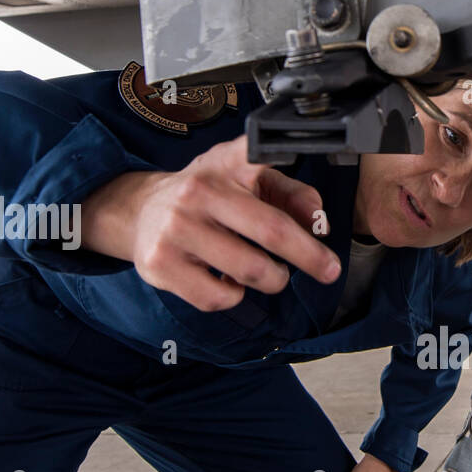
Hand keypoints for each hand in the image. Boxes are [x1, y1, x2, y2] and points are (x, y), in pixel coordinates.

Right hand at [79, 135, 340, 310]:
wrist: (141, 207)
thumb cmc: (206, 190)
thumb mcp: (244, 173)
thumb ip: (286, 189)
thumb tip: (318, 219)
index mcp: (219, 174)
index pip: (273, 210)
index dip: (307, 240)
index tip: (330, 256)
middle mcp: (193, 201)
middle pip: (264, 243)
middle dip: (305, 261)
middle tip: (325, 271)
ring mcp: (173, 236)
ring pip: (245, 275)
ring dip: (270, 279)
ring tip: (267, 270)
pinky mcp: (160, 267)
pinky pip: (217, 298)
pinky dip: (233, 295)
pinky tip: (228, 279)